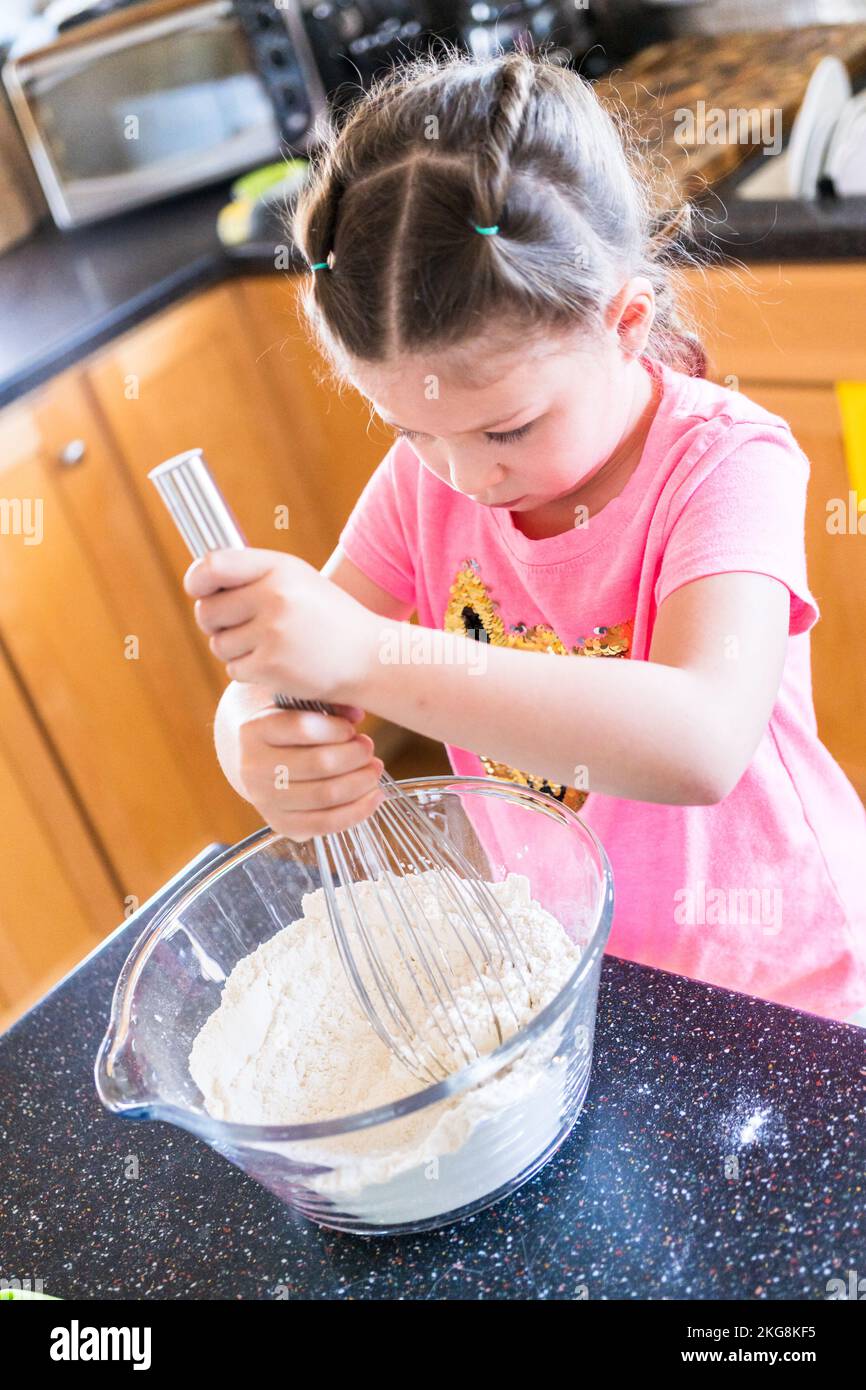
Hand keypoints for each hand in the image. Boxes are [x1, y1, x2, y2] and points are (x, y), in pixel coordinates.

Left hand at [185, 548, 377, 704]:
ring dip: (235, 650)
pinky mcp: (272, 666)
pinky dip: (250, 671)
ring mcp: (273, 632)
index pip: (213, 566)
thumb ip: (254, 576)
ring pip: (219, 644)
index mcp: (279, 568)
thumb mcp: (298, 581)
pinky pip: (235, 670)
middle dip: (215, 623)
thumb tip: (199, 581)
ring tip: (269, 646)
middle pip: (207, 611)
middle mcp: (274, 596)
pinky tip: (277, 664)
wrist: (369, 657)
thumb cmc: (327, 618)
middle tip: (240, 626)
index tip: (199, 589)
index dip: (197, 579)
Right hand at [228, 697, 384, 841]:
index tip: (352, 728)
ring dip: (361, 782)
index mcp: (254, 730)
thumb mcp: (301, 708)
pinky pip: (327, 823)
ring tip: (374, 770)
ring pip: (326, 795)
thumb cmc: (289, 732)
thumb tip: (356, 714)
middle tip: (368, 749)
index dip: (337, 728)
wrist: (262, 764)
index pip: (302, 727)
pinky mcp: (281, 825)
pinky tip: (375, 796)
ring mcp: (265, 800)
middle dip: (355, 755)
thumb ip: (329, 704)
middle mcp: (253, 768)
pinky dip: (358, 810)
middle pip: (319, 763)